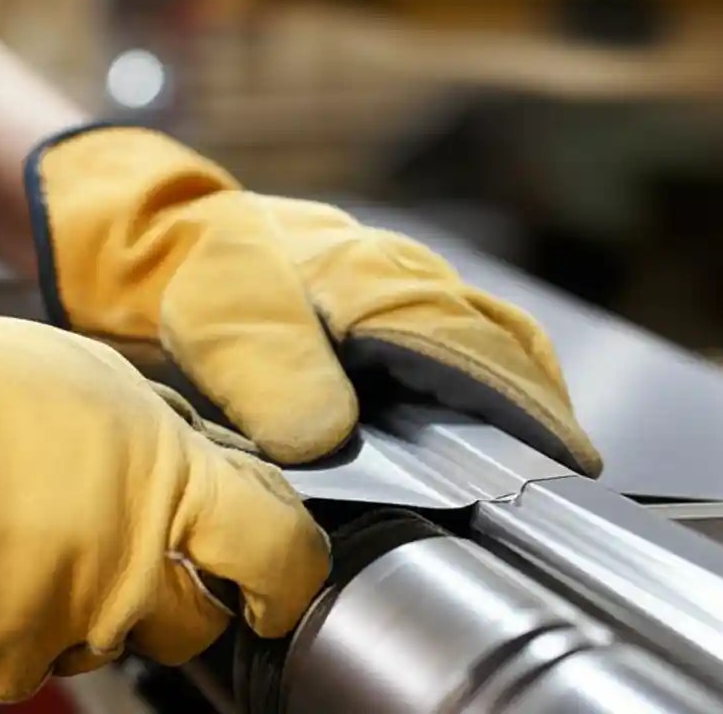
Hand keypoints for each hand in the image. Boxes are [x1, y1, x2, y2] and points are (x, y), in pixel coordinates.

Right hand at [0, 228, 328, 702]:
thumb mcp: (104, 383)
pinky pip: (35, 659)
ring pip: (112, 641)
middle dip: (179, 594)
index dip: (289, 574)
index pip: (281, 554)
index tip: (276, 581)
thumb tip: (228, 477)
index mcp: (171, 483)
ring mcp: (69, 624)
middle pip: (197, 622)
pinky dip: (18, 625)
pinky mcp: (4, 667)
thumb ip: (179, 442)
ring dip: (89, 602)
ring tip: (28, 531)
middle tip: (129, 545)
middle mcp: (132, 567)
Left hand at [23, 127, 601, 474]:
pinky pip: (448, 348)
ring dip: (511, 399)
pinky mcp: (378, 315)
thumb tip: (328, 437)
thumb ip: (272, 370)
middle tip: (558, 477)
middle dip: (538, 407)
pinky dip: (472, 390)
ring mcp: (398, 296)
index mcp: (379, 283)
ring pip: (484, 345)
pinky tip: (459, 436)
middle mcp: (406, 285)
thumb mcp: (218, 318)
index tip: (566, 465)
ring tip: (524, 465)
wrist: (157, 245)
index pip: (476, 354)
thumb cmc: (194, 273)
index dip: (525, 412)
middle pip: (502, 346)